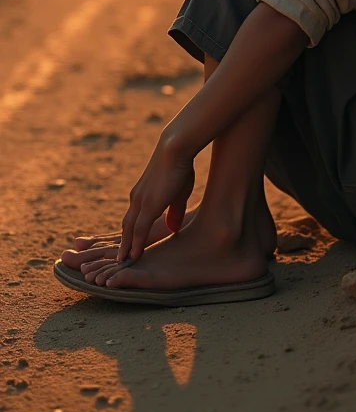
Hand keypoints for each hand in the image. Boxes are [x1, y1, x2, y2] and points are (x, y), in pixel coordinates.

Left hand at [117, 130, 194, 262]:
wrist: (176, 147)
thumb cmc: (180, 165)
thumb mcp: (178, 192)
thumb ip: (173, 211)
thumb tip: (171, 227)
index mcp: (143, 195)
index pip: (133, 220)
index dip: (130, 236)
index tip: (127, 250)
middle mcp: (137, 199)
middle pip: (126, 227)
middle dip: (123, 244)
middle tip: (118, 261)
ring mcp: (140, 202)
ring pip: (128, 230)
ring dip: (126, 247)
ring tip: (122, 264)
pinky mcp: (148, 205)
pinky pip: (138, 230)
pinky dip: (134, 244)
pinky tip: (133, 256)